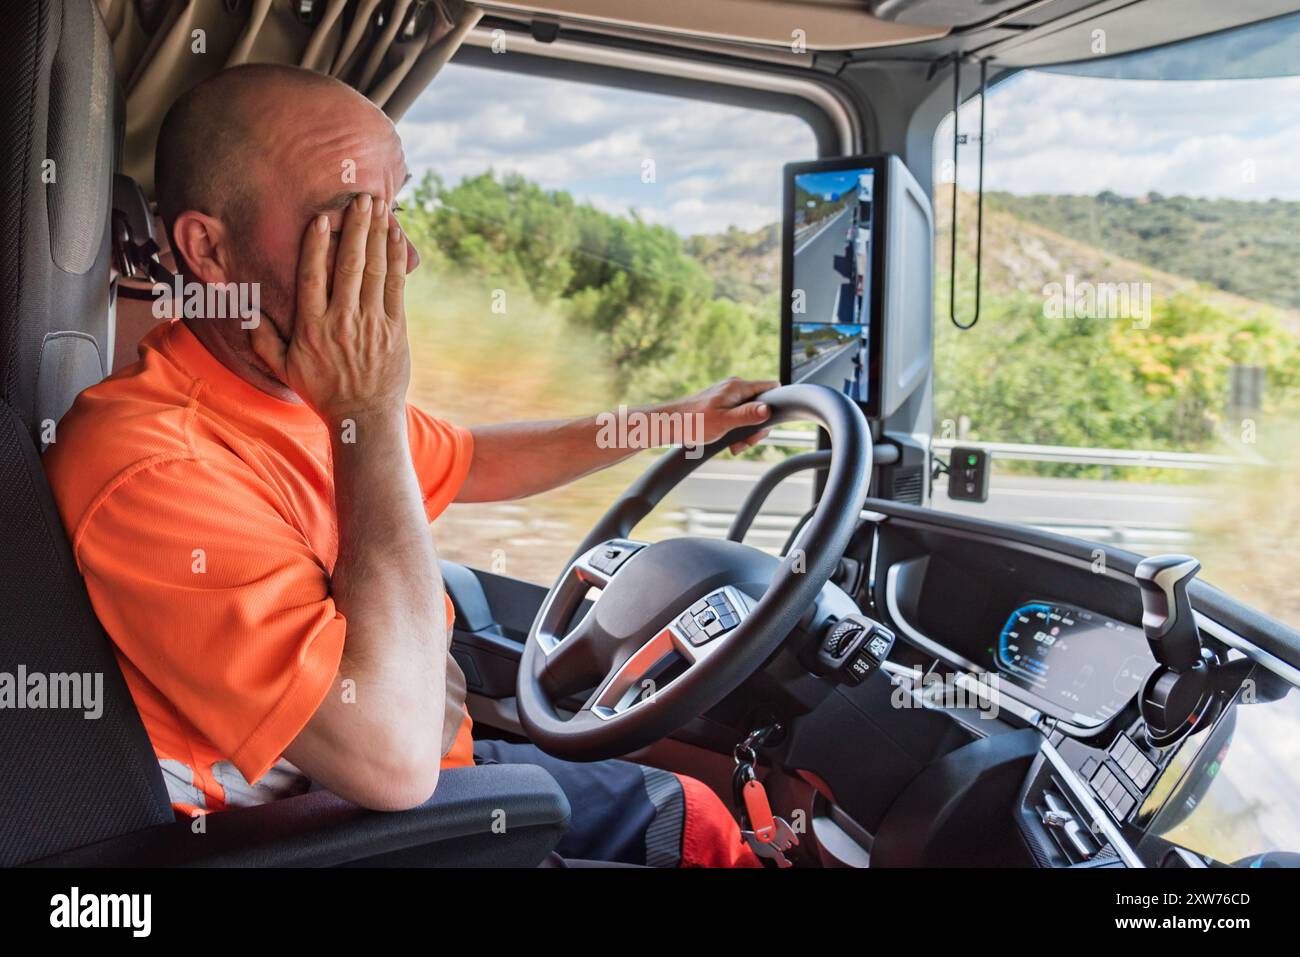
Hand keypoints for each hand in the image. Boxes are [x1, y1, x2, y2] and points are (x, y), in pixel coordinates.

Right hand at [251, 194, 409, 422]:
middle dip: (355, 228)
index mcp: (312, 328)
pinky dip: (395, 258)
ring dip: (377, 234)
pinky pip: (396, 286)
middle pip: (348, 265)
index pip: (312, 277)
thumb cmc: (322, 391)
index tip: (321, 218)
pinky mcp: (395, 329)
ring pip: (374, 271)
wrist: (364, 417)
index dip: (316, 245)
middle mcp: (342, 322)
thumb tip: (243, 308)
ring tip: (379, 206)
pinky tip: (395, 236)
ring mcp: (371, 324)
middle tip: (360, 197)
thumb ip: (262, 337)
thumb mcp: (284, 368)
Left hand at [675, 377, 777, 454]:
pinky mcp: (722, 405)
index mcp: (738, 387)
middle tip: (747, 442)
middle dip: (758, 427)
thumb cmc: (693, 422)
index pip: (771, 388)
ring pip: (750, 414)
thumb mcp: (724, 421)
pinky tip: (730, 443)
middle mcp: (734, 388)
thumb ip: (747, 415)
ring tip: (735, 445)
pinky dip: (737, 431)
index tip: (764, 424)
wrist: (670, 424)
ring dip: (746, 432)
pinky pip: (739, 417)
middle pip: (762, 405)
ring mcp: (728, 396)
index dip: (774, 406)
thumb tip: (767, 410)